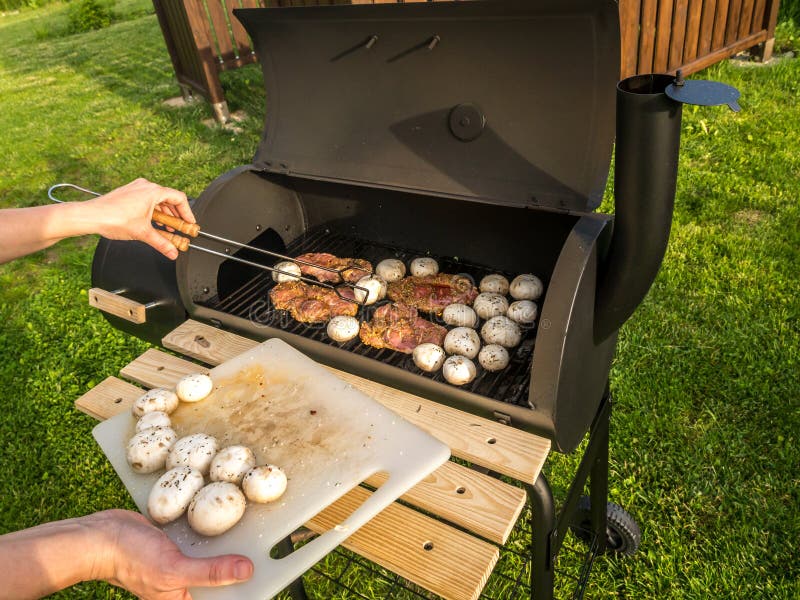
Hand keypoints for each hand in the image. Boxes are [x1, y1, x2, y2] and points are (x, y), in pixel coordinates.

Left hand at [86, 178, 194, 259]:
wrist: (90, 216)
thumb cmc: (113, 218)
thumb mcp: (143, 233)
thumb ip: (162, 243)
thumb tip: (172, 252)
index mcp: (152, 191)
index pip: (179, 198)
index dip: (188, 213)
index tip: (190, 223)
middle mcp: (145, 186)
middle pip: (169, 199)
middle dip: (176, 215)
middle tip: (180, 228)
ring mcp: (135, 188)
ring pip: (157, 200)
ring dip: (164, 214)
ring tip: (166, 228)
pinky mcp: (128, 193)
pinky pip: (147, 200)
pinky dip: (153, 211)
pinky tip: (152, 223)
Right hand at [88, 509, 252, 599]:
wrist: (102, 536)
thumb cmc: (131, 559)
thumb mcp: (174, 570)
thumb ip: (211, 573)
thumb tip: (246, 571)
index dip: (244, 592)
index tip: (268, 577)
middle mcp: (187, 585)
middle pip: (223, 578)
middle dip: (240, 566)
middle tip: (262, 551)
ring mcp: (184, 563)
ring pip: (215, 556)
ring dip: (229, 547)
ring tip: (254, 533)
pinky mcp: (180, 544)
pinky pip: (203, 539)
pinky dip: (213, 531)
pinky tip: (228, 519)